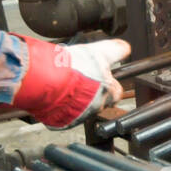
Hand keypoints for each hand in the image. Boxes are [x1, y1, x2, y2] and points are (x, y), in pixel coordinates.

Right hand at [12, 36, 131, 128]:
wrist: (45, 79)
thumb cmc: (72, 67)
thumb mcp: (98, 51)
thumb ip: (115, 50)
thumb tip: (125, 48)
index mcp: (108, 93)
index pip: (117, 92)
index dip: (110, 83)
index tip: (104, 77)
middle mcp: (96, 108)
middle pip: (98, 101)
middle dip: (90, 92)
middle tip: (79, 79)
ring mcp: (78, 117)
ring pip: (80, 109)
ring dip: (74, 99)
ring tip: (63, 84)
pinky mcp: (60, 122)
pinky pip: (61, 116)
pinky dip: (58, 106)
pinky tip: (53, 94)